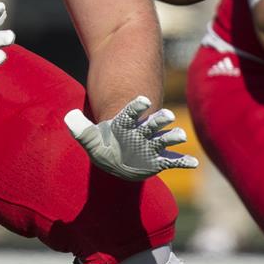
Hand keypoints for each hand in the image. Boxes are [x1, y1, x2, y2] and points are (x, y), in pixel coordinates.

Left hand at [63, 96, 198, 180]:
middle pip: (151, 125)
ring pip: (164, 140)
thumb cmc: (104, 144)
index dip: (136, 106)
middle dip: (159, 120)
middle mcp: (141, 133)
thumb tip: (70, 116)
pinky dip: (183, 161)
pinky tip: (194, 163)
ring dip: (172, 137)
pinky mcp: (159, 160)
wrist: (116, 158)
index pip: (130, 113)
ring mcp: (152, 146)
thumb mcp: (89, 138)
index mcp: (125, 125)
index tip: (144, 100)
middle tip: (167, 116)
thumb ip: (80, 129)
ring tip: (181, 136)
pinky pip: (172, 161)